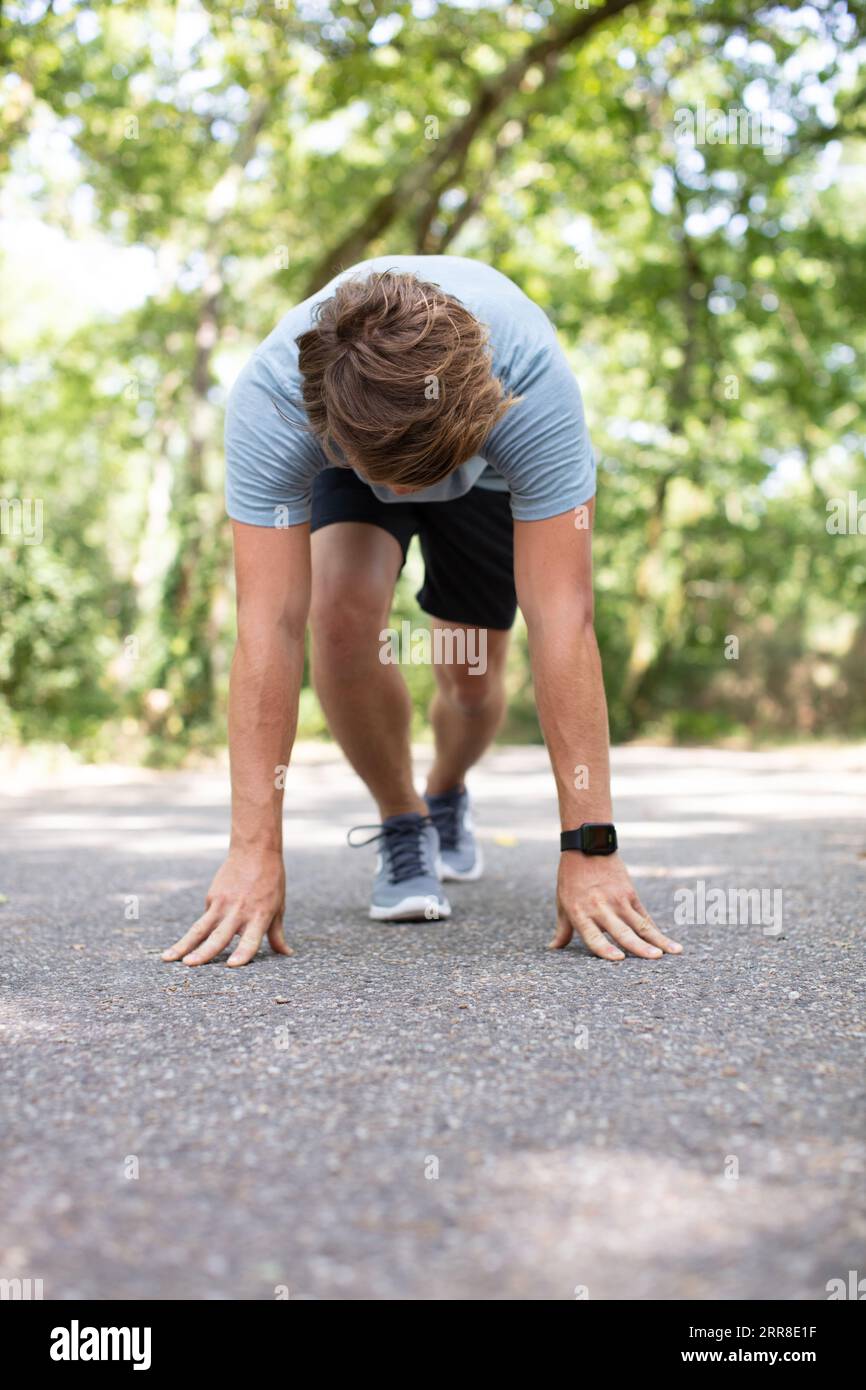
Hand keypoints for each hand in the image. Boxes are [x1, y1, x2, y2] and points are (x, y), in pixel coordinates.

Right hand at [162, 848, 290, 966]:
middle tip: (189, 965)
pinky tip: (198, 933)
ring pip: (200, 928)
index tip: (232, 965)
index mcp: (260, 917)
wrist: (255, 851)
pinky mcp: (212, 897)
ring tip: (168, 958)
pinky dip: (201, 930)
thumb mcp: (278, 908)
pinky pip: (206, 917)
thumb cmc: (271, 882)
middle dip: (204, 952)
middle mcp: (239, 912)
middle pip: (219, 936)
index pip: (251, 940)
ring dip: (184, 945)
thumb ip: (277, 934)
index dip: (242, 953)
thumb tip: (287, 953)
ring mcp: (222, 904)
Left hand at [551, 852, 681, 960]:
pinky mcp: (629, 893)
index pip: (594, 937)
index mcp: (580, 913)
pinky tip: (667, 942)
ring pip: (640, 924)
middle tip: (655, 958)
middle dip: (639, 947)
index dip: (605, 949)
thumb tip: (553, 948)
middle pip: (622, 932)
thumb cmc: (571, 878)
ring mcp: (618, 900)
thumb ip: (563, 929)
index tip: (619, 959)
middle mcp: (600, 908)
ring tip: (673, 951)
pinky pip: (643, 916)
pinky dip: (655, 929)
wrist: (587, 847)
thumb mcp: (563, 903)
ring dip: (657, 939)